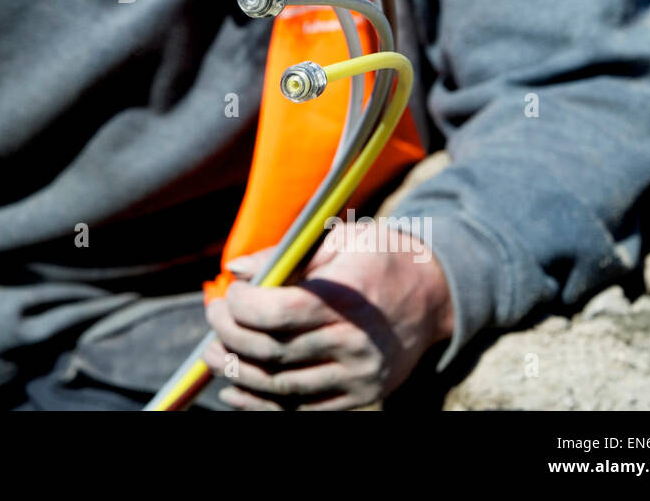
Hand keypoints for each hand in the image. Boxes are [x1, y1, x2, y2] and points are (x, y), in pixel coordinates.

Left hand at [204, 217, 453, 409]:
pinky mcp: (358, 398)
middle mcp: (353, 344)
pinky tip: (235, 390)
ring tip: (214, 353)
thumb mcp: (339, 239)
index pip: (278, 313)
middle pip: (272, 351)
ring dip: (236, 372)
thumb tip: (236, 270)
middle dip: (228, 335)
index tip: (228, 293)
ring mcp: (357, 377)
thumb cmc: (379, 258)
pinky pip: (300, 410)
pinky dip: (260, 404)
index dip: (240, 305)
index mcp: (347, 301)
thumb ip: (284, 255)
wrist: (436, 295)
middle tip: (213, 317)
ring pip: (280, 386)